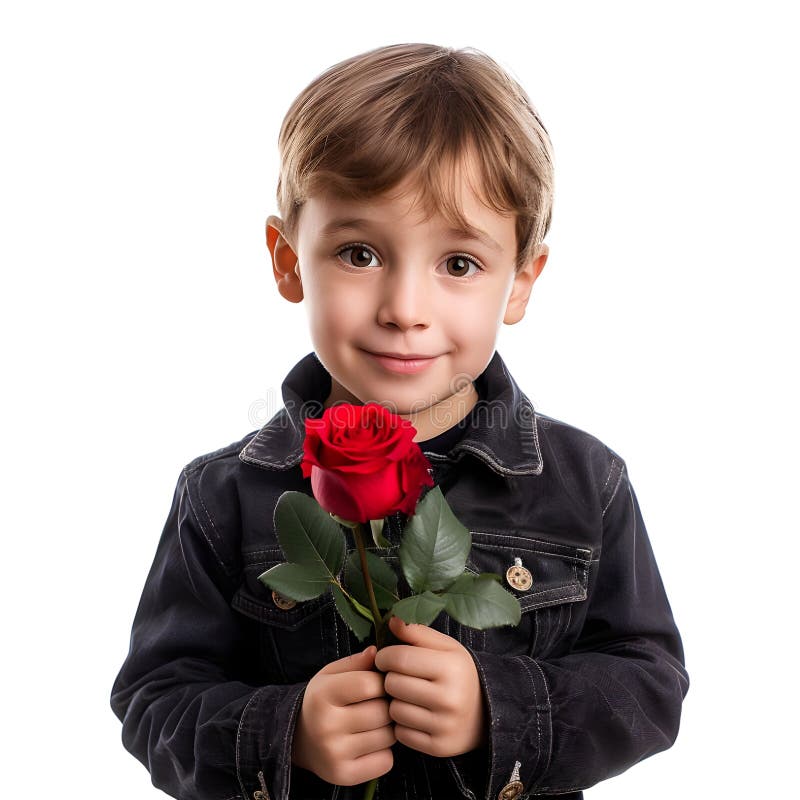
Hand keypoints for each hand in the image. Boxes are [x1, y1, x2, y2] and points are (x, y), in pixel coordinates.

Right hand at [292, 646, 395, 785]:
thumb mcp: (331, 675)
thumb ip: (356, 662)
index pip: (369, 684)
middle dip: (386, 705)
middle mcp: (326, 727)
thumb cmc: (323, 701)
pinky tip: (370, 743)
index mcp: (322, 695)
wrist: (298, 739)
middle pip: (382, 712)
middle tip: (378, 704)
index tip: (379, 683)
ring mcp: (334, 755)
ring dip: (388, 728)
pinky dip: (384, 752)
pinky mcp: (344, 776)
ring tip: (374, 723)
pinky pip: (386, 761)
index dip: (381, 682)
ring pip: (388, 736)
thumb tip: (377, 652)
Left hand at [374, 615, 487, 757]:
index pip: (399, 658)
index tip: (386, 658)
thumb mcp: (446, 647)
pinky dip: (402, 724)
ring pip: (394, 710)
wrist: (487, 713)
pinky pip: (401, 734)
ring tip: (407, 696)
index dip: (385, 656)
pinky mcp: (438, 747)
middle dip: (390, 678)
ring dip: (395, 702)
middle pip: (393, 684)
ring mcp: (444, 725)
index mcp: (451, 667)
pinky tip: (414, 714)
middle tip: (399, 677)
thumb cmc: (458, 673)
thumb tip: (392, 619)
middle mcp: (450, 698)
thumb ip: (417, 631)